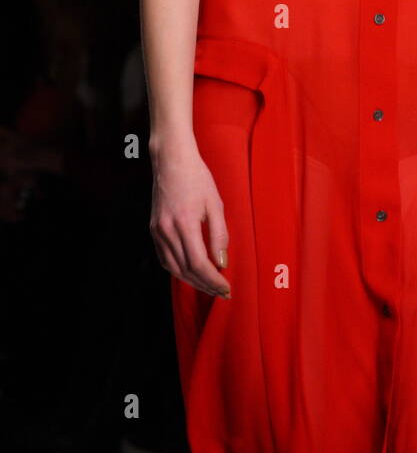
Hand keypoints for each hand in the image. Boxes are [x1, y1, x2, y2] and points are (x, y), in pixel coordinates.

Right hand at [150, 137, 230, 297]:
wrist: (171, 160)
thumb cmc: (197, 177)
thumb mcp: (215, 204)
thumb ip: (219, 235)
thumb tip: (221, 263)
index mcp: (185, 223)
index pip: (199, 263)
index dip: (213, 280)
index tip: (226, 289)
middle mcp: (167, 231)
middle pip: (186, 270)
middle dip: (205, 285)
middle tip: (222, 293)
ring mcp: (157, 231)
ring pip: (173, 268)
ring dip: (192, 281)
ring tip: (209, 286)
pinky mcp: (153, 229)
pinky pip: (165, 258)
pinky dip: (178, 270)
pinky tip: (190, 272)